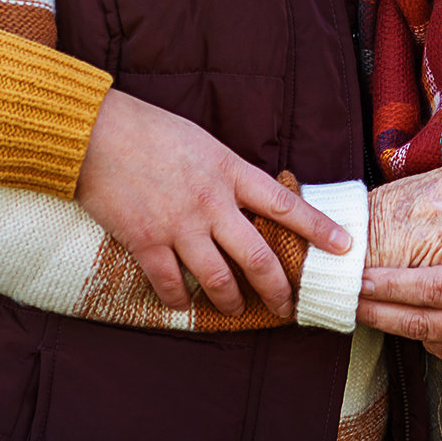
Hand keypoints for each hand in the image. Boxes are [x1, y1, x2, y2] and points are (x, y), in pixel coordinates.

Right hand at [75, 89, 351, 318]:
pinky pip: (170, 284)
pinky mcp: (145, 241)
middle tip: (288, 306)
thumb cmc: (150, 130)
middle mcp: (211, 202)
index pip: (285, 205)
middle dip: (278, 287)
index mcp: (230, 171)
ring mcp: (179, 225)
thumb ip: (227, 173)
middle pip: (257, 256)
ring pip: (218, 278)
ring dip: (232, 300)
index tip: (343, 247)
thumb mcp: (203, 143)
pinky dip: (180, 300)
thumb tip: (247, 200)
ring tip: (238, 310)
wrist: (98, 133)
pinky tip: (185, 305)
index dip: (318, 228)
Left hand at [358, 264, 441, 388]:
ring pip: (429, 339)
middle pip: (422, 317)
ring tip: (359, 311)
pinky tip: (409, 330)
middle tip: (345, 296)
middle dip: (378, 307)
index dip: (391, 284)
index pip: (434, 284)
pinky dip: (432, 343)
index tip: (358, 276)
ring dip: (390, 325)